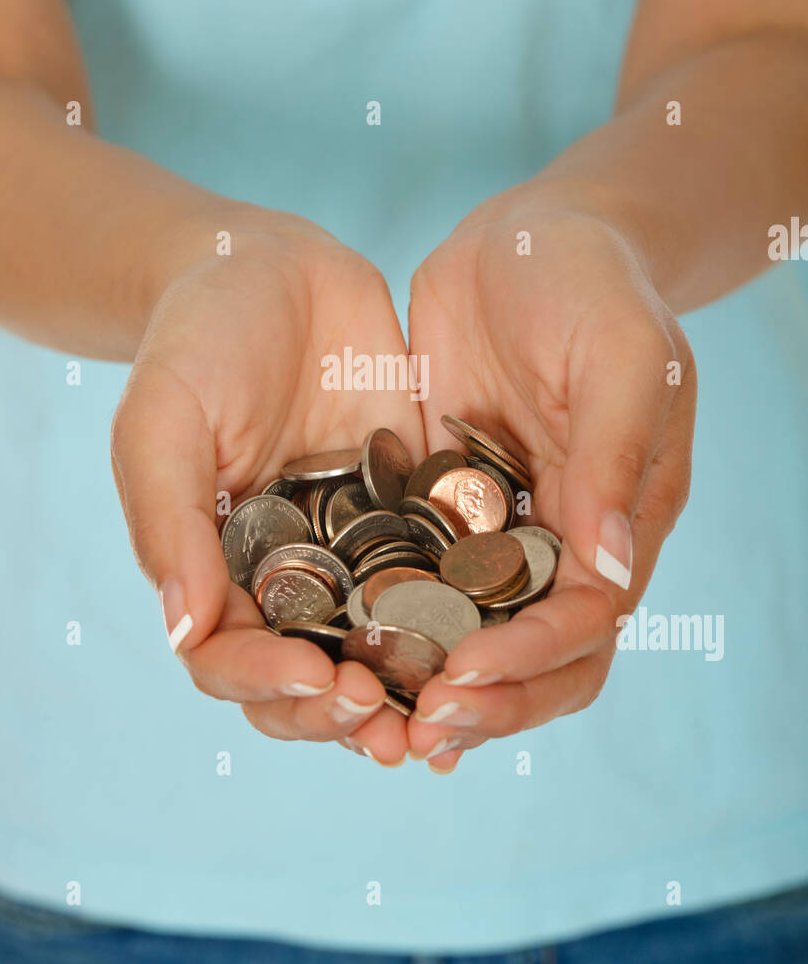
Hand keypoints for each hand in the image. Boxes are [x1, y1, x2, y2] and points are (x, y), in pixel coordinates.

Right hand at [111, 208, 423, 764]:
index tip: (318, 683)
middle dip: (345, 714)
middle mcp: (286, 575)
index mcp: (215, 567)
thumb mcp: (162, 420)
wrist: (268, 263)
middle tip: (395, 728)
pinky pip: (440, 577)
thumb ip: (168, 522)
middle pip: (308, 677)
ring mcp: (353, 548)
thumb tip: (183, 632)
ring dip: (411, 689)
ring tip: (454, 707)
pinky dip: (464, 616)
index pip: (229, 658)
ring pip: (380, 646)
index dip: (269, 686)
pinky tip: (502, 636)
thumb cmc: (194, 338)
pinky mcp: (414, 512)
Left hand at [406, 188, 696, 770]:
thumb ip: (612, 458)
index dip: (528, 663)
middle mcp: (562, 539)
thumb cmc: (597, 284)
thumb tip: (611, 571)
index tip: (460, 680)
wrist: (535, 233)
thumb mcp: (622, 356)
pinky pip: (417, 579)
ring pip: (473, 633)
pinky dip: (390, 621)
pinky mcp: (441, 502)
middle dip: (482, 702)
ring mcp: (499, 525)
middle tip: (412, 730)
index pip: (583, 623)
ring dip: (431, 681)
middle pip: (535, 656)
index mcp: (620, 518)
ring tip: (373, 721)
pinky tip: (341, 650)